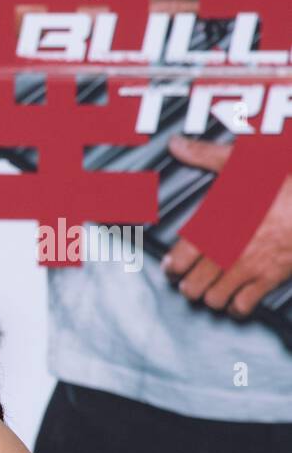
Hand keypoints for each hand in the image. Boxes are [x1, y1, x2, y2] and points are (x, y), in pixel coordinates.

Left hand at [162, 136, 291, 316]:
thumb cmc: (280, 179)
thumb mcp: (239, 161)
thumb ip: (203, 156)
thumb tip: (175, 144)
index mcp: (212, 226)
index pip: (178, 259)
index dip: (172, 268)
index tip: (173, 268)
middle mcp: (224, 251)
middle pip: (191, 286)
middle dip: (189, 286)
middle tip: (192, 282)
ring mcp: (246, 267)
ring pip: (213, 299)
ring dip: (211, 297)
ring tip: (213, 291)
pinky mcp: (270, 277)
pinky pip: (243, 305)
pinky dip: (237, 308)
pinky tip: (237, 302)